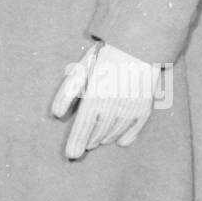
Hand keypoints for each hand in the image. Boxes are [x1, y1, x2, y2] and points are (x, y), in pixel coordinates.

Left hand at [51, 42, 158, 159]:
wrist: (139, 45)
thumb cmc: (106, 55)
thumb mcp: (82, 69)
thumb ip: (67, 92)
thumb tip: (57, 114)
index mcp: (95, 98)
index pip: (83, 127)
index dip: (76, 142)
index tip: (71, 155)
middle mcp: (113, 108)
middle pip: (98, 132)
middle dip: (89, 141)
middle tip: (82, 148)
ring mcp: (130, 110)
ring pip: (114, 132)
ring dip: (104, 138)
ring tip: (96, 142)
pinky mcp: (144, 108)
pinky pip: (134, 129)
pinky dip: (126, 137)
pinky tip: (120, 142)